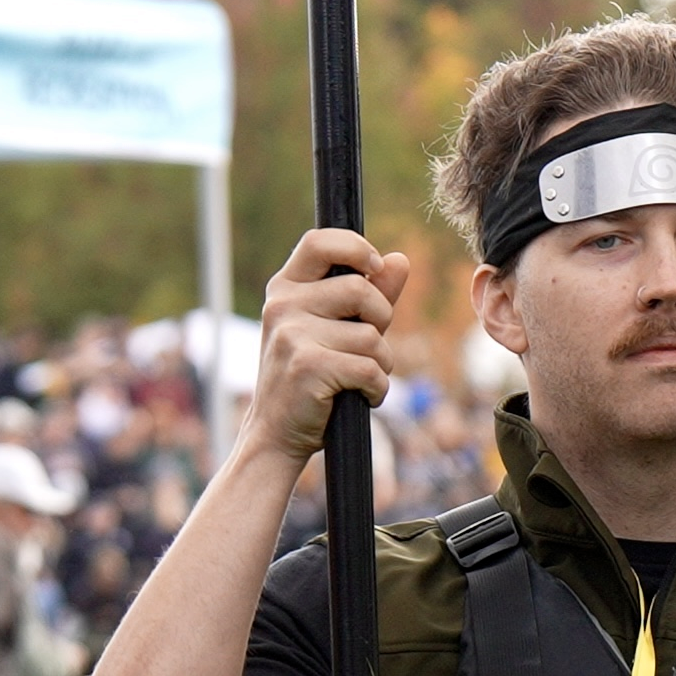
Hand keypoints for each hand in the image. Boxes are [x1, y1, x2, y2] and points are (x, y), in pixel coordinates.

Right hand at [244, 229, 409, 474]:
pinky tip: (362, 396)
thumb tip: (399, 260)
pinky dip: (377, 388)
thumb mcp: (334, 330)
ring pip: (370, 336)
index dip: (355, 247)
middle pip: (360, 290)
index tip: (374, 268)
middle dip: (381, 320)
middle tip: (368, 347)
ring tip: (359, 379)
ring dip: (380, 363)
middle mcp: (282, 306)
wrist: (276, 434)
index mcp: (285, 288)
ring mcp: (291, 335)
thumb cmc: (309, 379)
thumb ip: (368, 295)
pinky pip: (369, 368)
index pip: (320, 241)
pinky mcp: (307, 366)